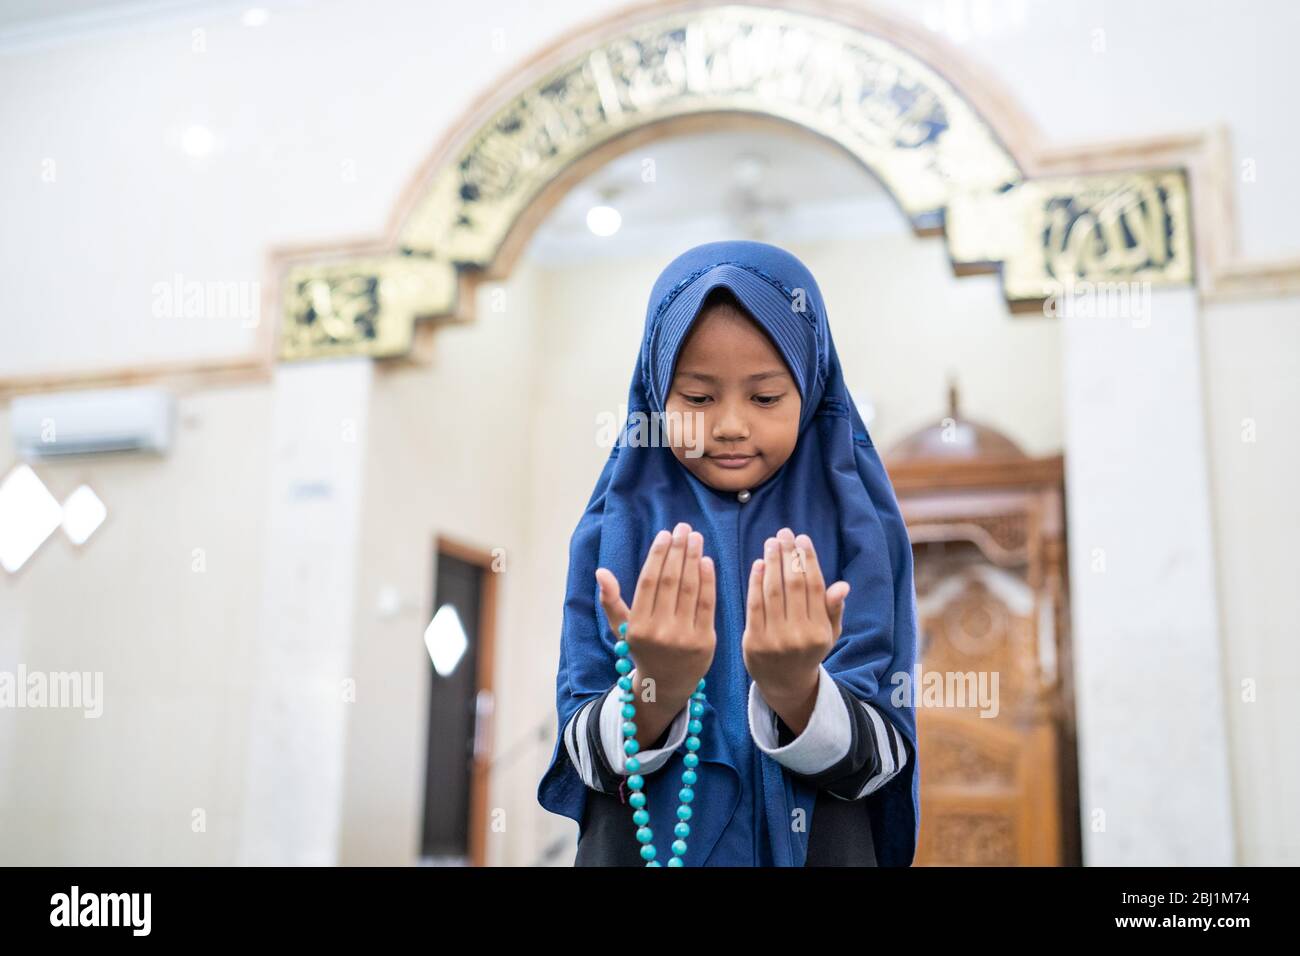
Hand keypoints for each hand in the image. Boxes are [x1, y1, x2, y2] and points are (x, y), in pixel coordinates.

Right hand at [595, 522, 716, 702]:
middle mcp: (659, 632)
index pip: (648, 582)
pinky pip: (707, 605)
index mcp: (637, 627)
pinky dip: (708, 581)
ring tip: (696, 538)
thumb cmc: (644, 649)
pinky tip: (706, 561)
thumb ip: (611, 600)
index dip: (657, 556)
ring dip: (693, 559)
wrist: (667, 686)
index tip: (665, 535)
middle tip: (683, 528)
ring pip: (689, 589)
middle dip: (678, 551)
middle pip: (670, 581)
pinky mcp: (705, 641)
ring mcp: (683, 637)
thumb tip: (601, 572)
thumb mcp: (622, 628)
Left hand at [742, 527, 849, 704]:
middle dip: (789, 555)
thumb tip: (842, 586)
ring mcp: (776, 639)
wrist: (784, 683)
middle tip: (784, 533)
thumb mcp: (829, 634)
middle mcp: (800, 635)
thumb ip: (833, 610)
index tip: (802, 539)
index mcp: (820, 631)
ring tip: (771, 543)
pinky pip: (755, 605)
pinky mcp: (754, 641)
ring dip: (772, 562)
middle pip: (794, 586)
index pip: (815, 587)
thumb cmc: (808, 651)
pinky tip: (758, 564)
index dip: (808, 560)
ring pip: (773, 592)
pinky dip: (756, 582)